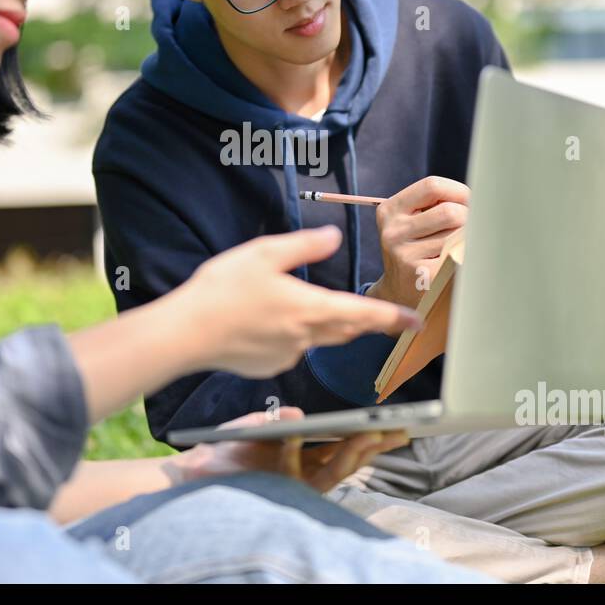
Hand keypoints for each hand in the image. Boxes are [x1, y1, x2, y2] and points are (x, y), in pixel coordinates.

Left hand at [168, 407, 409, 492]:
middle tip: (398, 431)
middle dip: (375, 446)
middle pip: (350, 460)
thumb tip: (298, 416)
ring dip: (352, 452)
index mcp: (307, 455)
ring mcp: (295, 483)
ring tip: (368, 433)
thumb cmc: (229, 448)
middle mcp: (306, 472)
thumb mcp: (254, 426)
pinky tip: (298, 432)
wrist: (197, 469)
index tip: (395, 425)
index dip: (371, 438)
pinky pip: (291, 470)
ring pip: (333, 471)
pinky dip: (294, 452)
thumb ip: (275, 421)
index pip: (346, 447)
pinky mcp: (278, 490)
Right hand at [173, 226, 421, 377]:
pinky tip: (264, 321)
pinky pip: (290, 349)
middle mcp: (305, 337)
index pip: (365, 315)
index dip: (395, 318)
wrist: (186, 334)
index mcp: (311, 308)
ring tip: (300, 304)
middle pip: (346, 329)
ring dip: (321, 324)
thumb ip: (304, 246)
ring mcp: (287, 356)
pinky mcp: (268, 367)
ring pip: (317, 338)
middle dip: (362, 321)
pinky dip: (289, 335)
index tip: (418, 324)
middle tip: (376, 314)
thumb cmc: (222, 291)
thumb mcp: (264, 253)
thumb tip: (334, 237)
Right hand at [368, 176, 468, 310]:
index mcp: (390, 210)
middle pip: (450, 212)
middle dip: (467, 217)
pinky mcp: (421, 276)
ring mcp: (405, 256)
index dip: (458, 191)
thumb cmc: (416, 246)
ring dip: (466, 239)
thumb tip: (480, 198)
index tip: (468, 201)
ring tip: (458, 246)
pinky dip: (464, 256)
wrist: (399, 289)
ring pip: (456, 236)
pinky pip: (458, 258)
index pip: (432, 186)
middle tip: (467, 227)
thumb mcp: (413, 219)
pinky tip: (458, 261)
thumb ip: (437, 203)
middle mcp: (393, 232)